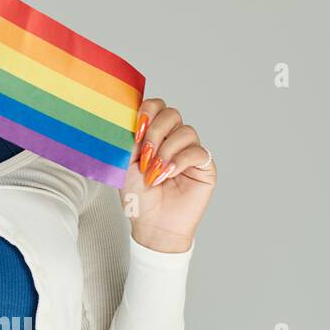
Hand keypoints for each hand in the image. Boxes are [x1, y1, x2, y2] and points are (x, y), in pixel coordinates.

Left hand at [124, 98, 216, 251]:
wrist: (152, 223)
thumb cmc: (137, 196)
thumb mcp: (125, 164)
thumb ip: (131, 139)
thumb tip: (134, 118)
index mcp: (152, 135)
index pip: (156, 106)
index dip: (148, 110)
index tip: (137, 129)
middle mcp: (172, 139)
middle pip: (172, 113)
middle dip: (155, 131)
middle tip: (144, 154)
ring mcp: (189, 152)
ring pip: (186, 131)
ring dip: (166, 150)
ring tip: (154, 171)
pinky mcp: (204, 167)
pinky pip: (197, 152)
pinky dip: (179, 161)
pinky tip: (167, 174)